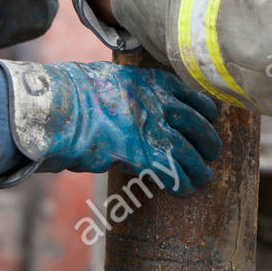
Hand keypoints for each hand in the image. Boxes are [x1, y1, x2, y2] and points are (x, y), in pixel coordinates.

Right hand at [0, 60, 220, 195]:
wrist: (59, 107)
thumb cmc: (75, 94)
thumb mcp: (110, 80)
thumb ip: (130, 93)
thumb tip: (133, 106)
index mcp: (152, 83)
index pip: (193, 97)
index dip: (206, 112)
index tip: (210, 120)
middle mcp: (159, 104)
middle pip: (198, 125)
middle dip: (208, 142)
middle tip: (212, 154)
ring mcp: (152, 129)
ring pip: (190, 152)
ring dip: (199, 168)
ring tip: (202, 178)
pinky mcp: (142, 155)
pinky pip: (172, 172)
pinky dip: (180, 183)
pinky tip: (183, 190)